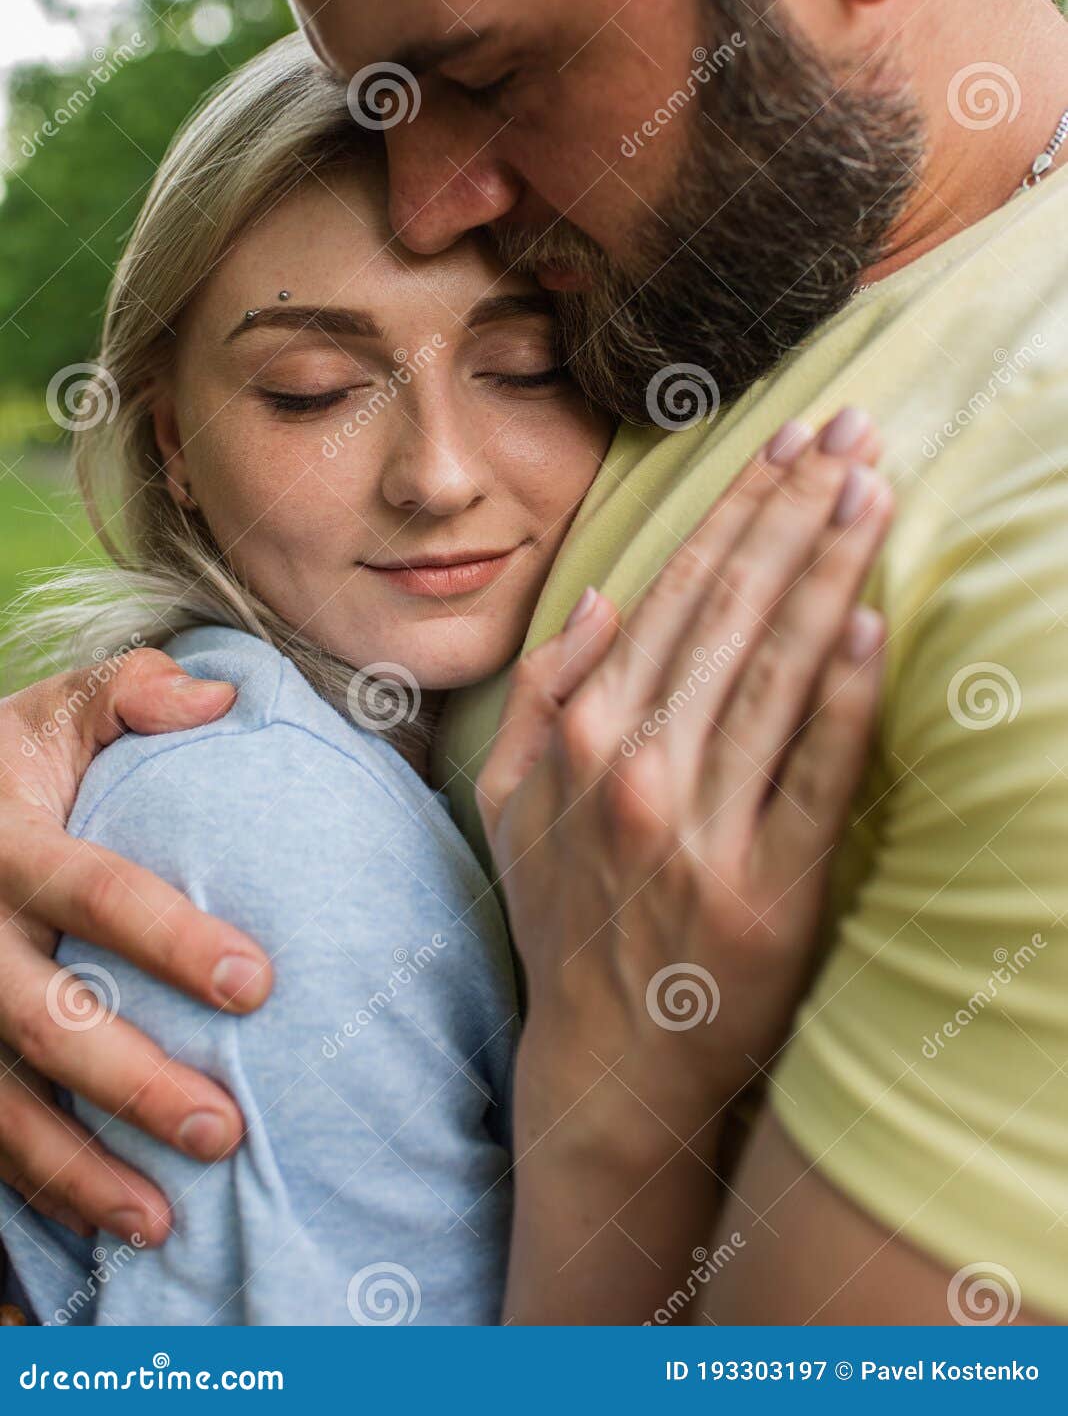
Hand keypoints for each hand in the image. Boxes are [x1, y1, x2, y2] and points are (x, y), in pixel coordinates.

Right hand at [0, 648, 270, 1243]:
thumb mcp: (49, 712)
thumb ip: (129, 693)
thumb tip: (223, 697)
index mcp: (7, 846)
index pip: (96, 894)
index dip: (171, 938)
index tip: (257, 983)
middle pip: (46, 1021)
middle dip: (131, 1081)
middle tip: (223, 1126)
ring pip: (2, 1104)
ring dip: (79, 1169)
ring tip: (163, 1218)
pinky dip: (34, 1191)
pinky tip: (99, 1232)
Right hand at [480, 408, 891, 1140]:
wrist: (605, 1064)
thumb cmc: (563, 918)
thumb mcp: (507, 800)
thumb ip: (545, 690)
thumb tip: (605, 595)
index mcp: (582, 735)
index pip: (676, 591)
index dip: (739, 508)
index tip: (790, 444)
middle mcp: (640, 768)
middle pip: (735, 609)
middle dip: (799, 507)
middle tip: (855, 433)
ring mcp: (706, 828)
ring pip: (779, 670)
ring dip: (832, 569)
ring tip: (876, 490)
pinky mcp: (771, 890)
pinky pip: (815, 775)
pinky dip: (846, 695)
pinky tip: (874, 622)